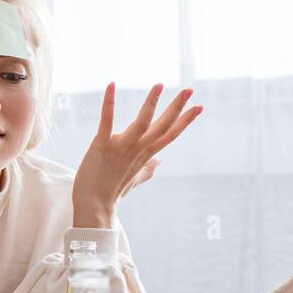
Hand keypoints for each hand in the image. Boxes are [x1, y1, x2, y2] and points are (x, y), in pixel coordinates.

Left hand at [71, 83, 202, 227]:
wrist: (93, 207)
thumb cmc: (111, 192)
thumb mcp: (133, 180)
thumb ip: (147, 170)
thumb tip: (158, 163)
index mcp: (145, 156)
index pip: (170, 135)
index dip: (185, 121)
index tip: (199, 107)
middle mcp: (137, 150)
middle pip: (162, 127)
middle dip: (177, 108)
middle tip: (190, 89)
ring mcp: (121, 148)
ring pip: (141, 123)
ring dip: (151, 104)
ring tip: (159, 85)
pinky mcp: (102, 146)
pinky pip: (107, 122)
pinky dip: (109, 103)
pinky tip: (111, 85)